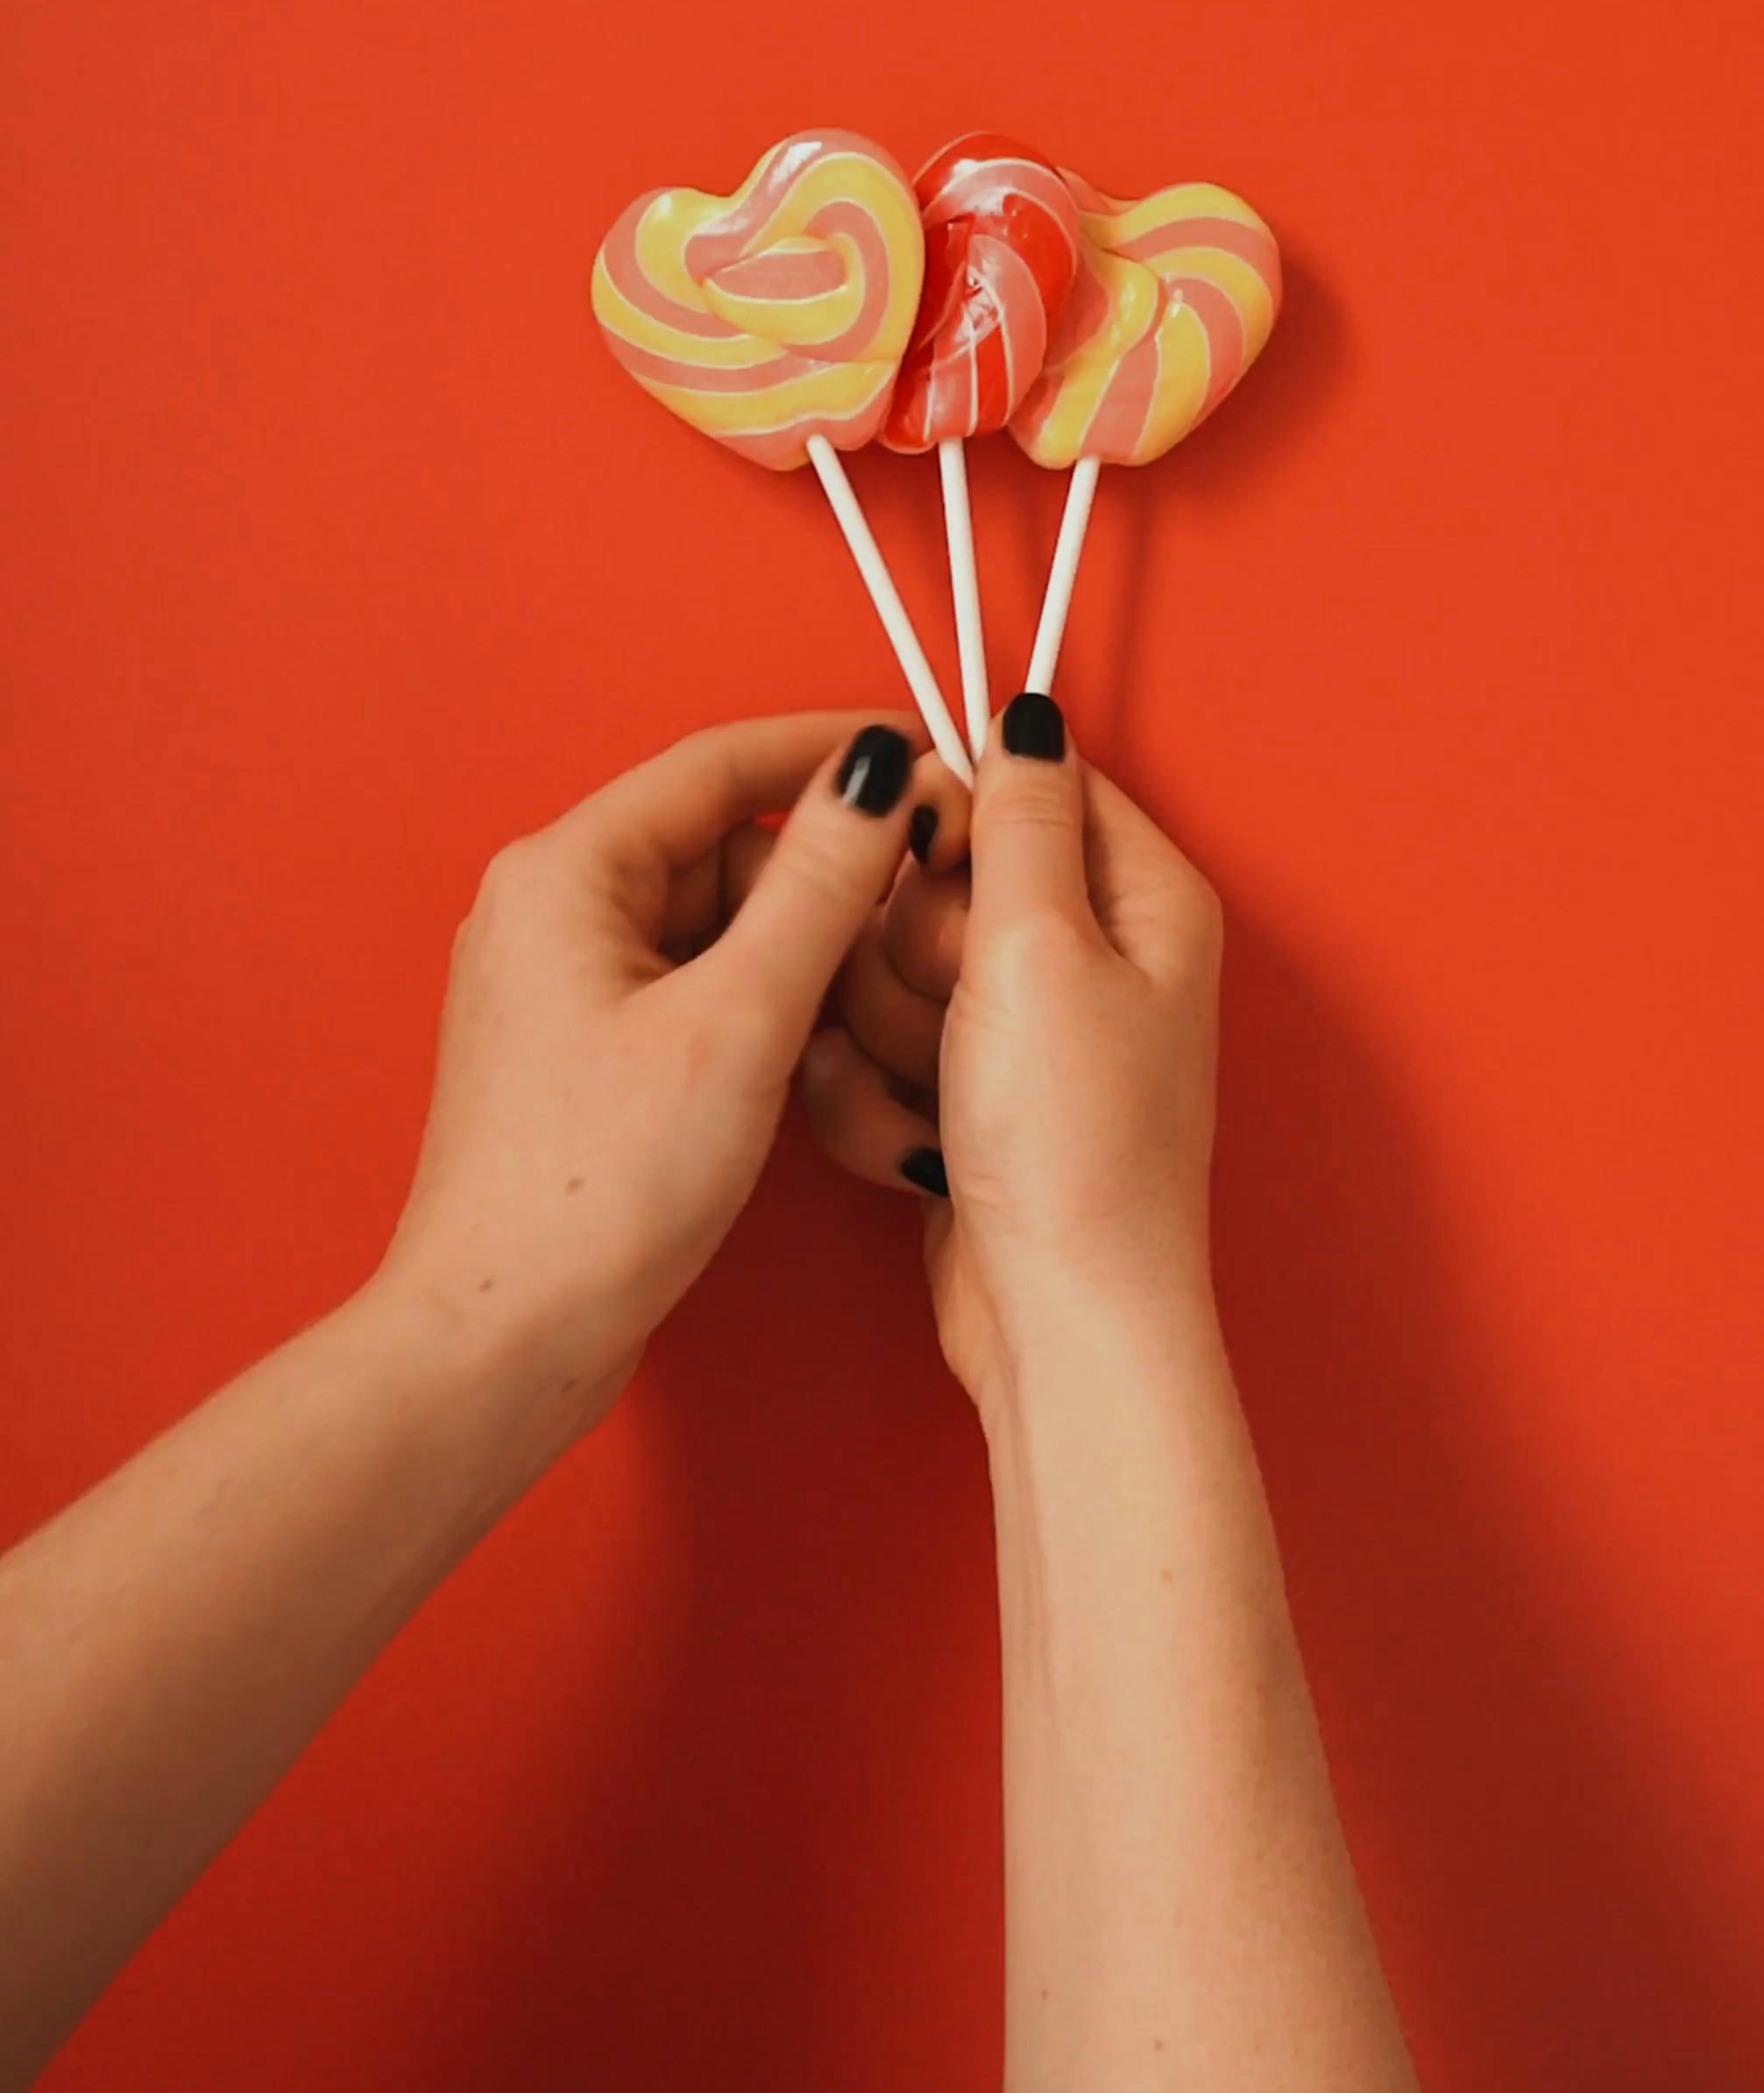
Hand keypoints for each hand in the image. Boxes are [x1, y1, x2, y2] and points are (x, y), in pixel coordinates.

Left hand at [380, 713, 956, 1444]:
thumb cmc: (594, 1190)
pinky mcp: (588, 1053)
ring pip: (719, 922)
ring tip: (878, 1006)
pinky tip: (821, 1057)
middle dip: (826, 877)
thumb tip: (880, 772)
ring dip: (803, 952)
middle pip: (726, 846)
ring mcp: (565, 985)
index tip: (932, 754)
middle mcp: (551, 909)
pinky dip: (766, 1006)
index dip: (835, 750)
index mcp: (564, 872)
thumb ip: (819, 885)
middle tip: (922, 917)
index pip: (722, 762)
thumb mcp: (737, 1021)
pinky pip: (698, 987)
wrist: (502, 1342)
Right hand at [802, 694, 1223, 1410]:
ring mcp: (1027, 1030)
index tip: (928, 860)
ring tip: (941, 1090)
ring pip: (895, 960)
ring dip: (890, 1026)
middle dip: (916, 942)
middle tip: (955, 1005)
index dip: (959, 813)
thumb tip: (1025, 711)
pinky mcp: (969, 1094)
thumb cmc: (1071, 1147)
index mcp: (1143, 897)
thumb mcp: (1041, 946)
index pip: (1034, 780)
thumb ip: (1019, 815)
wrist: (1056, 1321)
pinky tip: (917, 1141)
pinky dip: (881, 1092)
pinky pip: (880, 1044)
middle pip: (947, 871)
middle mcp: (1095, 954)